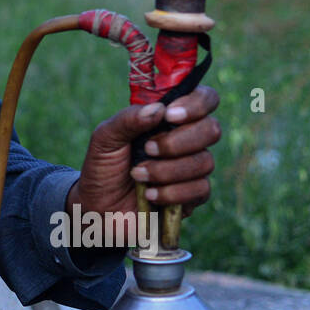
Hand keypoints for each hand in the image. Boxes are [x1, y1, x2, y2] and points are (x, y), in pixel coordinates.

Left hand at [68, 86, 221, 236]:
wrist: (97, 209)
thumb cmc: (102, 168)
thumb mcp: (105, 139)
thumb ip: (127, 119)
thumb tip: (158, 108)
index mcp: (168, 119)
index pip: (204, 99)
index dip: (195, 103)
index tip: (170, 115)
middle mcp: (186, 140)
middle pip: (212, 129)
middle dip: (178, 141)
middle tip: (148, 149)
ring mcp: (192, 169)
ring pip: (205, 161)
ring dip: (167, 170)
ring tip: (138, 175)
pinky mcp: (193, 197)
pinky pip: (200, 189)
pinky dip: (172, 192)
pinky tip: (150, 194)